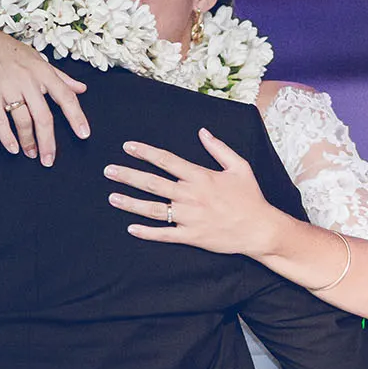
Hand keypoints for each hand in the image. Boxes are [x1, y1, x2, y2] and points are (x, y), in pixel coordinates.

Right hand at [0, 21, 88, 165]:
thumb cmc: (9, 51)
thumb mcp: (38, 59)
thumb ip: (61, 77)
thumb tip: (82, 89)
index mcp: (43, 71)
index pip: (66, 97)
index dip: (76, 117)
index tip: (84, 135)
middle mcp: (28, 80)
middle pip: (44, 116)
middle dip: (48, 142)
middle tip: (49, 160)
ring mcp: (8, 87)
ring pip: (23, 121)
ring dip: (28, 142)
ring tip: (31, 153)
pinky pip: (0, 120)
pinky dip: (7, 137)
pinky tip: (13, 149)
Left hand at [105, 128, 286, 255]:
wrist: (259, 229)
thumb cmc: (251, 197)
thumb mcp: (240, 167)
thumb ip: (219, 149)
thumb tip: (202, 132)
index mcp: (200, 176)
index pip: (166, 160)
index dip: (145, 152)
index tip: (128, 147)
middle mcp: (190, 195)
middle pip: (152, 183)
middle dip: (128, 175)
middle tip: (108, 170)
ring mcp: (189, 217)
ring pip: (153, 209)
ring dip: (130, 203)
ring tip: (112, 197)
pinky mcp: (191, 236)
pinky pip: (164, 234)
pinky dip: (147, 232)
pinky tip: (131, 228)